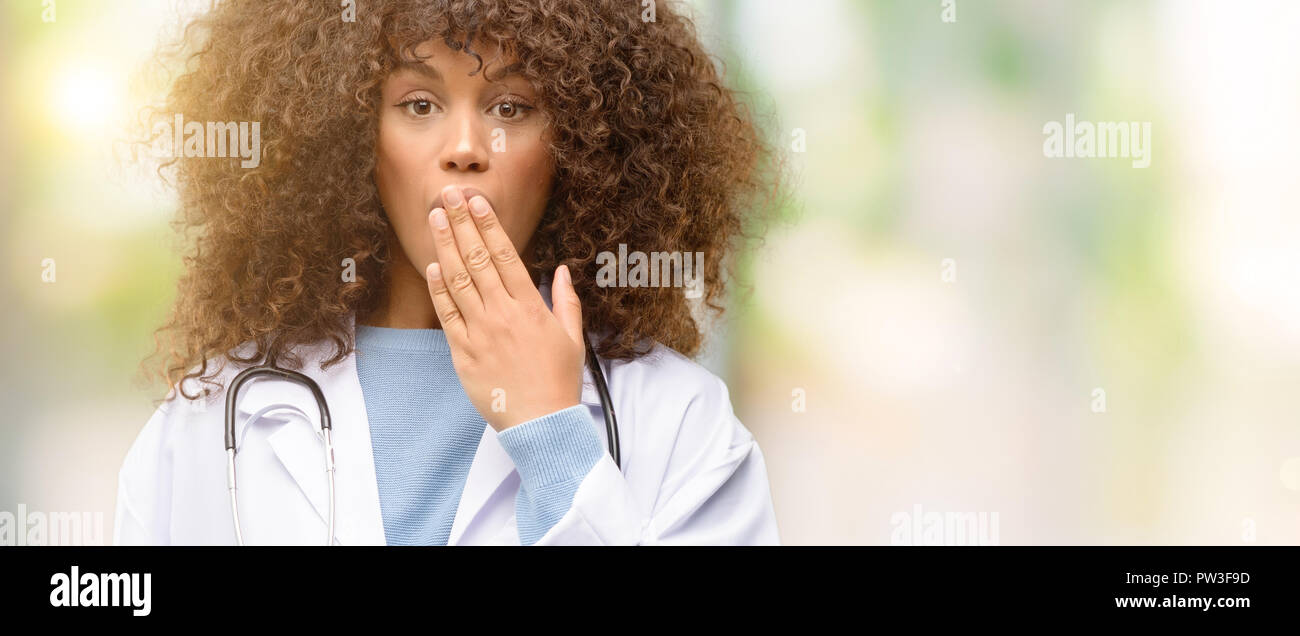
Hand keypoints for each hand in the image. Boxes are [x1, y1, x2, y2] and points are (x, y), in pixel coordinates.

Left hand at [424, 185, 584, 431]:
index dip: (489, 225)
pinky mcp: (462, 353)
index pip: (506, 255)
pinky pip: (447, 315)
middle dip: (462, 224)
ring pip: (458, 280)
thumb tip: (559, 270)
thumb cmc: (559, 380)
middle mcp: (503, 314)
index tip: (477, 202)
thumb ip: (566, 301)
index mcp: (530, 307)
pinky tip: (432, 266)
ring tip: (435, 219)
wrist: (541, 423)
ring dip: (445, 246)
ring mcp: (480, 333)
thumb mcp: (572, 338)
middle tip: (448, 196)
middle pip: (478, 259)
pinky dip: (438, 289)